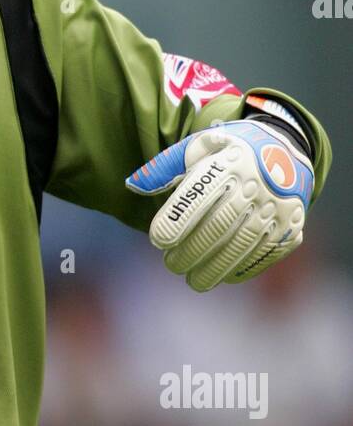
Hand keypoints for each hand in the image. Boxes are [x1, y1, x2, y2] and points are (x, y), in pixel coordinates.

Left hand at [125, 119, 313, 291]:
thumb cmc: (229, 152)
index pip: (199, 195)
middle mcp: (257, 184)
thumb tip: (133, 185)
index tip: (158, 239)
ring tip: (192, 279)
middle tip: (172, 265)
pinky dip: (242, 269)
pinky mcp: (292, 227)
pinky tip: (222, 276)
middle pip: (219, 225)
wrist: (287, 150)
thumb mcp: (199, 147)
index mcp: (231, 162)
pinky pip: (265, 254)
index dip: (177, 220)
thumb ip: (165, 166)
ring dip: (214, 267)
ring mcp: (278, 207)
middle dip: (192, 251)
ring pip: (242, 244)